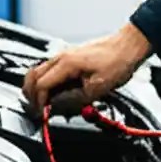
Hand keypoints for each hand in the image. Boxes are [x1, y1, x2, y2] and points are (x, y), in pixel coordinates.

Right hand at [23, 22, 152, 113]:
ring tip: (43, 104)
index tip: (42, 115)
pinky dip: (46, 83)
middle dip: (31, 96)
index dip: (38, 103)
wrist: (128, 46)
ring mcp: (64, 56)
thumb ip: (73, 99)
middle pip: (32, 76)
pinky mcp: (69, 58)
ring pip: (38, 72)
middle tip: (37, 111)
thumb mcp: (97, 88)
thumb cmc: (118, 62)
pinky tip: (55, 94)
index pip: (40, 85)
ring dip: (36, 89)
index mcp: (66, 64)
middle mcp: (61, 57)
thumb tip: (56, 107)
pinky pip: (49, 70)